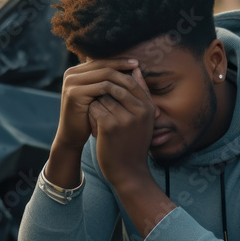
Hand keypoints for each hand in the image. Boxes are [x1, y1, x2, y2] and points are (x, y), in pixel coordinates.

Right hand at [54, 58, 145, 152]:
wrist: (72, 136)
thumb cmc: (89, 116)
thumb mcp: (100, 95)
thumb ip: (111, 80)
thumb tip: (135, 66)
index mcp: (75, 72)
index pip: (100, 61)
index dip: (118, 60)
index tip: (136, 62)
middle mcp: (70, 74)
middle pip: (102, 65)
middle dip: (121, 65)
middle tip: (137, 65)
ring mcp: (71, 83)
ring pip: (103, 74)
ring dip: (121, 76)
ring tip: (135, 79)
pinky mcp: (74, 94)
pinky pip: (101, 87)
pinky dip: (116, 89)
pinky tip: (128, 92)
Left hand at [87, 64, 154, 189]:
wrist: (128, 171)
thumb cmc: (134, 143)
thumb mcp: (144, 118)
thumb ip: (142, 93)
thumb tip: (135, 68)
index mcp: (148, 106)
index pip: (130, 79)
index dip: (115, 79)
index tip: (105, 86)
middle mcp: (139, 110)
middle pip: (115, 84)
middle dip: (103, 90)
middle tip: (99, 102)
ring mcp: (124, 117)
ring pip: (102, 95)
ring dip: (97, 103)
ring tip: (99, 117)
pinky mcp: (109, 125)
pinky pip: (94, 107)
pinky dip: (91, 114)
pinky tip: (95, 127)